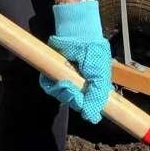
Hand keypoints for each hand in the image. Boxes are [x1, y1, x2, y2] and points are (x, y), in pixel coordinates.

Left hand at [39, 0, 112, 123]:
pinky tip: (57, 79)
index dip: (85, 108)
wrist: (78, 33)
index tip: (87, 110)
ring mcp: (65, 79)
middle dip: (73, 99)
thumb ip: (97, 96)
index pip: (87, 105)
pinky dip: (51, 85)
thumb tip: (92, 118)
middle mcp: (78, 85)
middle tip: (73, 90)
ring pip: (60, 96)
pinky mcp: (52, 73)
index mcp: (91, 87)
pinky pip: (48, 86)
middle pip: (73, 102)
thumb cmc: (93, 52)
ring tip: (65, 82)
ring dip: (62, 92)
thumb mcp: (101, 75)